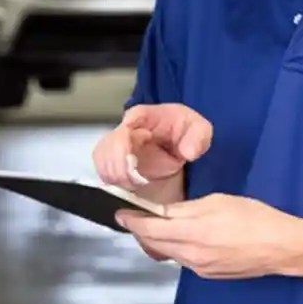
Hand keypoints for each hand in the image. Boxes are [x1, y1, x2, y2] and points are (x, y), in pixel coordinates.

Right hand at [92, 103, 211, 189]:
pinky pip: (103, 168)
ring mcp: (120, 144)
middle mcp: (129, 128)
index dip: (125, 140)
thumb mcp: (200, 130)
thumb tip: (188, 152)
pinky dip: (111, 179)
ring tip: (130, 185)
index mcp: (147, 116)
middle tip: (132, 179)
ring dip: (112, 173)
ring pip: (102, 156)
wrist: (181, 142)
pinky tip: (126, 186)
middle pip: (110, 141)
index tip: (132, 159)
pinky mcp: (116, 161)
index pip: (131, 119)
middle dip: (117, 163)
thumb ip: (198, 138)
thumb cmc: (185, 130)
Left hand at [115, 194, 302, 279]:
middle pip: (155, 243)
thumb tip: (163, 211)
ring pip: (169, 252)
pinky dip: (176, 247)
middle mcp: (191, 255)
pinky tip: (183, 237)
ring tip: (157, 224)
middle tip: (134, 217)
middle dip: (141, 230)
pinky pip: (184, 260)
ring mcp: (200, 268)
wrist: (281, 247)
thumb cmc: (254, 217)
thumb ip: (185, 208)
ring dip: (158, 239)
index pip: (150, 228)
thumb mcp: (217, 201)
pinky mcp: (209, 274)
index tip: (120, 213)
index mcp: (192, 232)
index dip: (132, 220)